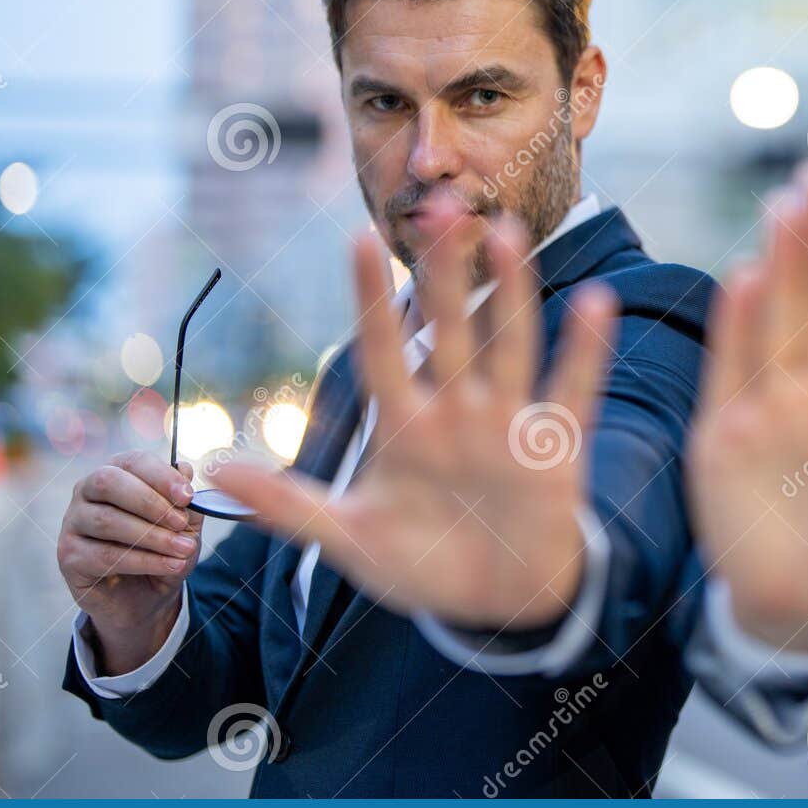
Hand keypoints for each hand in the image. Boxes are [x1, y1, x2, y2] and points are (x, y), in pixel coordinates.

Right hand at [58, 451, 202, 672]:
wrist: (144, 598)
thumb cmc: (162, 550)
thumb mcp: (183, 527)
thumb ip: (184, 501)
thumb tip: (185, 469)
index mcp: (117, 472)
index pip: (133, 461)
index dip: (161, 476)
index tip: (188, 497)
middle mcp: (87, 491)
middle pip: (108, 482)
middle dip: (150, 502)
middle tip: (181, 523)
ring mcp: (73, 522)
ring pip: (107, 521)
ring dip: (152, 536)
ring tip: (184, 550)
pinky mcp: (68, 555)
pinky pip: (105, 555)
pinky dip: (144, 561)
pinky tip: (171, 565)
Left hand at [213, 196, 617, 629]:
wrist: (495, 600)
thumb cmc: (420, 562)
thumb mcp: (349, 540)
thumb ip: (288, 507)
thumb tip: (210, 470)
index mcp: (404, 425)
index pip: (381, 349)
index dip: (370, 298)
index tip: (358, 238)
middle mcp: (456, 410)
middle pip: (449, 329)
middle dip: (443, 273)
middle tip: (441, 207)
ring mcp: (507, 422)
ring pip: (509, 344)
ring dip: (511, 291)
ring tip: (506, 233)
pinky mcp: (555, 445)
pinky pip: (571, 390)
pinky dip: (585, 350)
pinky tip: (596, 302)